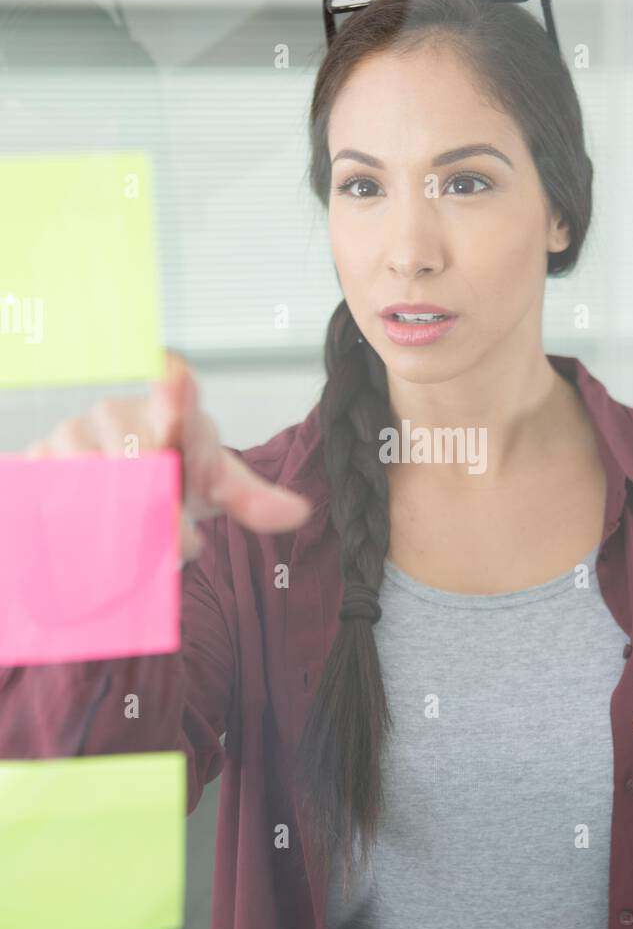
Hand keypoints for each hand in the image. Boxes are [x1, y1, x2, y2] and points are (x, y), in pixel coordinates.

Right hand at [23, 351, 311, 562]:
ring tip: (141, 553)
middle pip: (135, 462)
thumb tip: (300, 513)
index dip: (176, 391)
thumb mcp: (217, 487)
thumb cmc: (175, 474)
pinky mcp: (35, 460)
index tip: (177, 375)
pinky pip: (49, 497)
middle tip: (181, 544)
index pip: (176, 396)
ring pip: (92, 485)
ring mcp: (71, 433)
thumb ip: (254, 501)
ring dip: (119, 531)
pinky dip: (69, 530)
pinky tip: (87, 544)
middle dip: (161, 512)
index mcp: (170, 412)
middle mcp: (116, 412)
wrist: (119, 474)